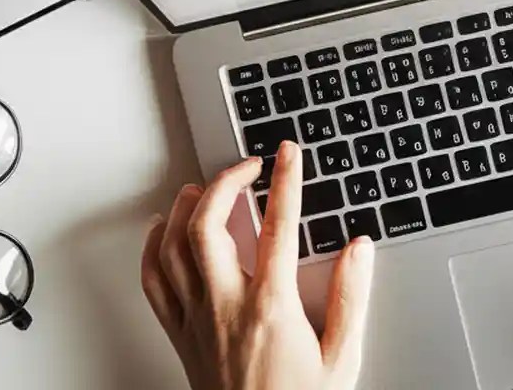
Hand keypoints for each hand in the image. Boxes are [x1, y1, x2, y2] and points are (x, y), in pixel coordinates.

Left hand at [141, 141, 374, 389]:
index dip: (285, 181)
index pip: (277, 226)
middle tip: (246, 167)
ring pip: (173, 247)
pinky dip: (153, 248)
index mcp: (271, 307)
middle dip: (224, 183)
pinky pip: (153, 282)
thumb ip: (351, 297)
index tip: (288, 154)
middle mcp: (226, 307)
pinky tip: (164, 231)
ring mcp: (197, 320)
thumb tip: (359, 248)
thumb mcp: (342, 357)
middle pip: (207, 225)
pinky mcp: (179, 336)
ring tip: (204, 187)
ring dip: (186, 208)